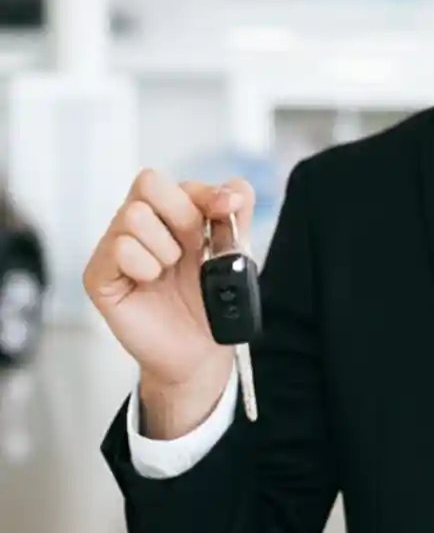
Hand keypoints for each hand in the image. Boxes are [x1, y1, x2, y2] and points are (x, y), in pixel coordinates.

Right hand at [83, 169, 254, 438]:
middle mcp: (139, 225)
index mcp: (169, 215)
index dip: (204, 193)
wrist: (200, 351)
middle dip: (182, 215)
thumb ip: (235, 217)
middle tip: (192, 249)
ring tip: (169, 272)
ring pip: (134, 215)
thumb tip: (236, 188)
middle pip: (148, 183)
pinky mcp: (100, 275)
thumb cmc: (209, 302)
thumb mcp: (232, 254)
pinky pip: (119, 248)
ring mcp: (115, 248)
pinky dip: (145, 265)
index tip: (226, 209)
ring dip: (166, 247)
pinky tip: (151, 282)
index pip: (176, 181)